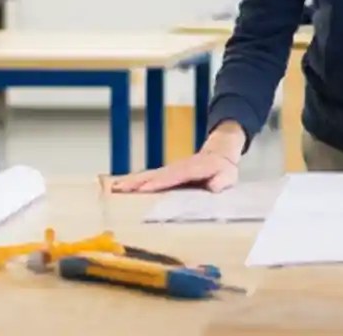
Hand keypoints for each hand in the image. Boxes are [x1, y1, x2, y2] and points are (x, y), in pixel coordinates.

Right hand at [110, 121, 244, 193]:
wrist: (220, 152)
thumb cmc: (223, 169)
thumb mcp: (228, 176)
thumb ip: (221, 182)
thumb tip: (213, 187)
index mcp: (191, 170)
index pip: (172, 177)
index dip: (157, 183)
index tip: (142, 189)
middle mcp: (177, 168)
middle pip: (154, 175)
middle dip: (136, 182)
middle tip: (118, 189)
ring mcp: (170, 170)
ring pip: (148, 175)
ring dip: (131, 181)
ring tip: (114, 188)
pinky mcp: (166, 174)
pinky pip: (149, 177)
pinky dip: (135, 181)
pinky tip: (122, 186)